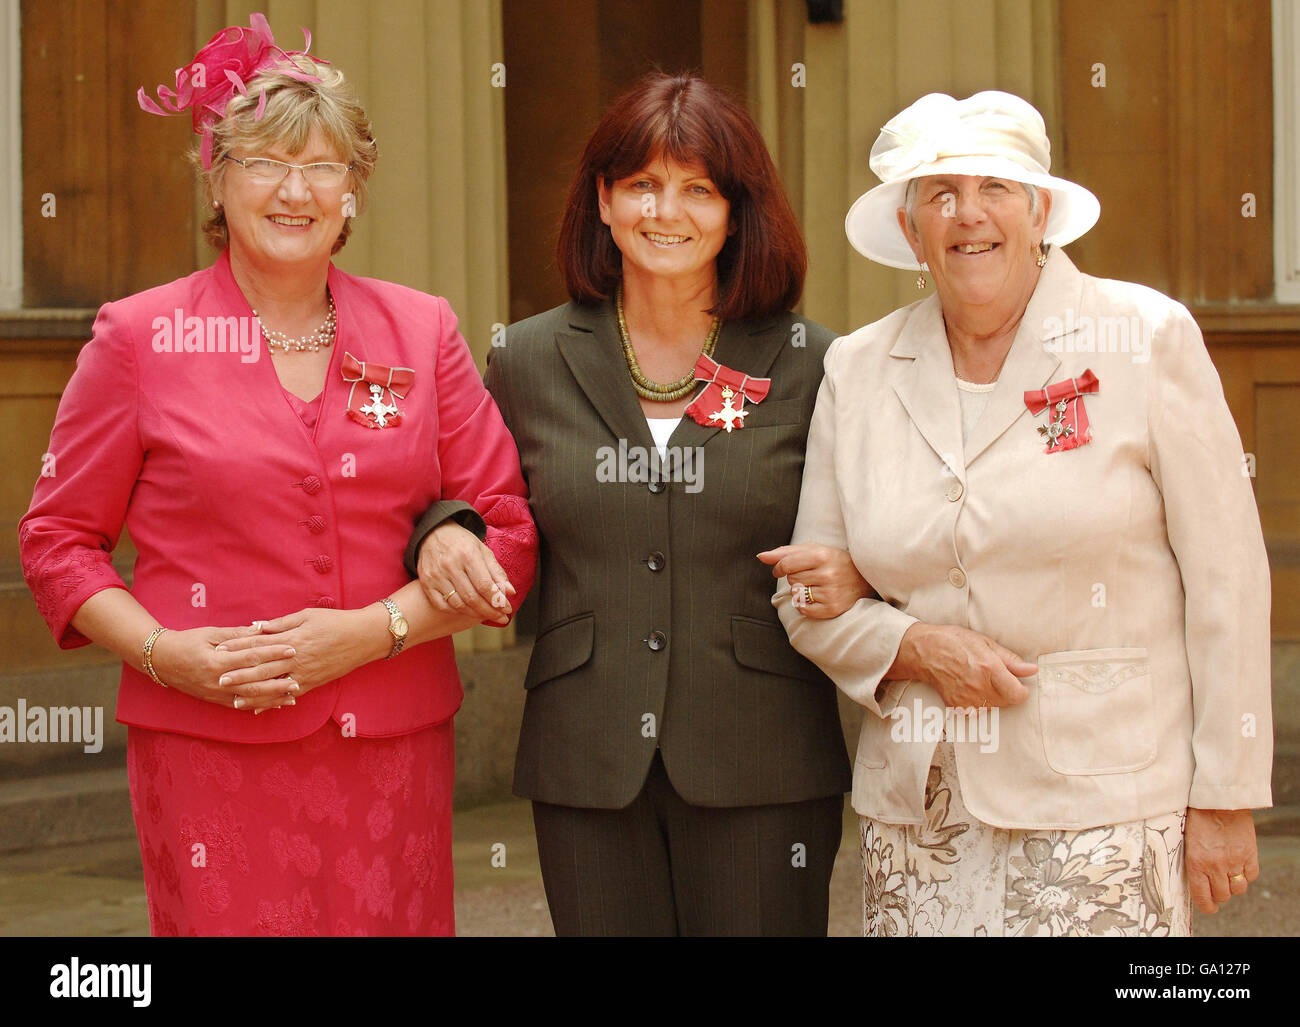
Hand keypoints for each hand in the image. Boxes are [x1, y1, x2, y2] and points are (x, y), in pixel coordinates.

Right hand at [148, 625, 297, 712]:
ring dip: (272, 697)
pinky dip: (259, 705)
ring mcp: (215, 693)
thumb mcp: (211, 633)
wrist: (161, 661)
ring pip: (249, 697)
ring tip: (293, 695)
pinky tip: (274, 704)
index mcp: (216, 661)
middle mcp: (216, 681)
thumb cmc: (187, 642)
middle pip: (253, 681)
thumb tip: (262, 629)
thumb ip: (237, 634)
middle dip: (278, 679)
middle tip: (299, 676)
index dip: (272, 653)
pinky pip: (240, 705)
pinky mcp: (215, 700)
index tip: (292, 649)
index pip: (251, 657)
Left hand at [215, 607, 387, 712]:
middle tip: (218, 679)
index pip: (260, 644)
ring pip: (274, 686)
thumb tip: (256, 627)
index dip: (239, 646)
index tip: (220, 649)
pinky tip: (260, 707)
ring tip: (234, 699)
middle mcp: (296, 659)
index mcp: (293, 639)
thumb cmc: (335, 622)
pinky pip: (289, 695)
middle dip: (239, 674)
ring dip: (253, 693)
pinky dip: (274, 702)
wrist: (363, 638)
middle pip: (263, 668)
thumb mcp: (307, 615)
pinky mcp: (313, 683)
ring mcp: (305, 674)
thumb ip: (281, 623)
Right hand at [416, 521, 513, 623]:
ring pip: (458, 604)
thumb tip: (510, 592)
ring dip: (476, 614)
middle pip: (472, 598)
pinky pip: (442, 605)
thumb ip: (497, 572)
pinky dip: (457, 611)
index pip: (484, 585)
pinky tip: (468, 611)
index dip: (497, 600)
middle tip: (502, 618)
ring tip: (488, 616)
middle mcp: (450, 565)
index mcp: (467, 554)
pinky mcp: (426, 583)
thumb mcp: (483, 551)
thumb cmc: (463, 543)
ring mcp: (435, 575)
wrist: (434, 534)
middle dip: (490, 611)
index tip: (507, 609)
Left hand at [757, 543, 875, 618]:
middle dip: (796, 577)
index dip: (779, 568)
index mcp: (822, 555)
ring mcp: (831, 593)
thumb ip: (784, 552)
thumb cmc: (832, 560)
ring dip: (801, 591)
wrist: (863, 578)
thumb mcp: (812, 550)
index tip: (781, 570)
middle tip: (812, 575)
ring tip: (817, 585)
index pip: (786, 565)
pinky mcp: (832, 609)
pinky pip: (804, 609)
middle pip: (792, 580)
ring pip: (797, 594)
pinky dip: (805, 605)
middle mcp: (827, 574)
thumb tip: (760, 556)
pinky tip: (817, 597)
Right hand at [890, 622, 1035, 708]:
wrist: (925, 651)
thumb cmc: (955, 642)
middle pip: (1007, 702)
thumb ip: (1011, 660)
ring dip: (992, 697)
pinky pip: (977, 710)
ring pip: (993, 707)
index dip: (1021, 689)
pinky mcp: (957, 706)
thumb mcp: (986, 643)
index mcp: (990, 670)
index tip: (1017, 682)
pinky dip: (976, 701)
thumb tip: (1031, 670)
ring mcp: (967, 699)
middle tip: (993, 675)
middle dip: (1006, 691)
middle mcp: (980, 688)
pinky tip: (968, 686)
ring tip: (978, 679)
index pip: (1019, 695)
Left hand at [1185, 807, 1258, 913]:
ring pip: (1238, 889)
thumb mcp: (1187, 840)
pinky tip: (1240, 864)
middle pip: (1222, 896)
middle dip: (1219, 894)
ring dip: (1233, 885)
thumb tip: (1197, 879)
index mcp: (1195, 862)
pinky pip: (1251, 876)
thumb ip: (1193, 861)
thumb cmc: (1198, 816)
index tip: (1209, 906)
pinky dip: (1247, 874)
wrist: (1219, 799)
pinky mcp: (1250, 854)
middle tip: (1217, 886)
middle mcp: (1215, 866)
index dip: (1207, 906)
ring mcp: (1234, 861)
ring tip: (1228, 873)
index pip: (1202, 897)